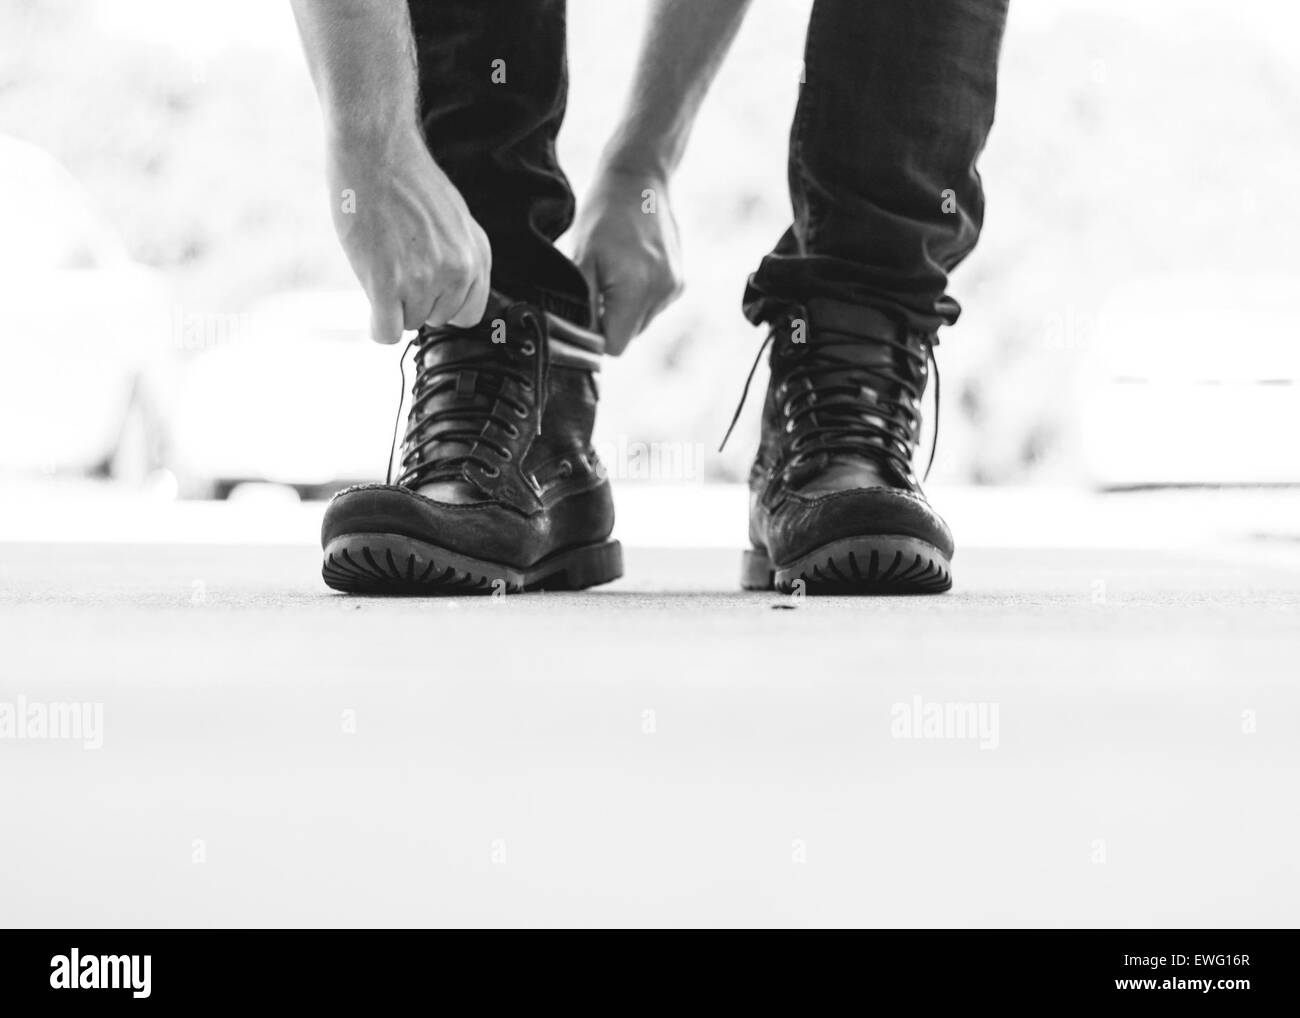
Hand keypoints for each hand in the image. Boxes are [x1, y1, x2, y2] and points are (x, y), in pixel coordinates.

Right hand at [326, 127, 490, 343]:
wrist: (376, 149)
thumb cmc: (408, 180)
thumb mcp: (456, 219)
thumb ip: (460, 257)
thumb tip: (450, 297)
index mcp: (478, 256)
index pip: (468, 314)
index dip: (442, 303)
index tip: (424, 284)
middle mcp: (457, 270)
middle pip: (433, 319)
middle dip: (414, 298)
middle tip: (395, 258)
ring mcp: (423, 278)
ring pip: (406, 323)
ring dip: (390, 301)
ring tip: (382, 259)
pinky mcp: (387, 282)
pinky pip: (385, 333)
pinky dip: (376, 324)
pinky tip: (372, 296)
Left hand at [573, 167, 683, 355]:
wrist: (639, 179)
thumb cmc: (603, 215)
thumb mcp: (582, 257)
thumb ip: (583, 303)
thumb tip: (581, 337)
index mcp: (636, 290)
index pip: (615, 345)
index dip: (596, 334)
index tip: (587, 310)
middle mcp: (661, 293)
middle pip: (630, 334)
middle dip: (611, 318)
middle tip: (599, 282)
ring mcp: (674, 287)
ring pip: (642, 321)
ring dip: (626, 306)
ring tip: (617, 270)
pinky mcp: (679, 281)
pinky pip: (654, 306)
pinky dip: (641, 295)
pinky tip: (633, 266)